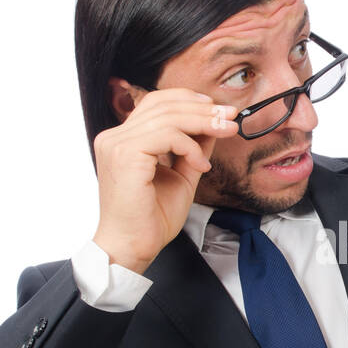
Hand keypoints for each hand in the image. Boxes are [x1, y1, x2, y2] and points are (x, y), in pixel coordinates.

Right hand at [91, 88, 237, 273]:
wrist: (132, 247)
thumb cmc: (151, 219)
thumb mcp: (180, 176)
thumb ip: (192, 149)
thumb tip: (213, 126)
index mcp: (123, 139)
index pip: (156, 103)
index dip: (189, 100)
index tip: (220, 111)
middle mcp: (114, 137)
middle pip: (163, 105)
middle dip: (204, 109)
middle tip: (232, 117)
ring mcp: (116, 144)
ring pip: (168, 117)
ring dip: (204, 123)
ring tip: (227, 132)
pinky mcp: (125, 154)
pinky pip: (166, 135)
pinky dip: (190, 146)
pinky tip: (201, 165)